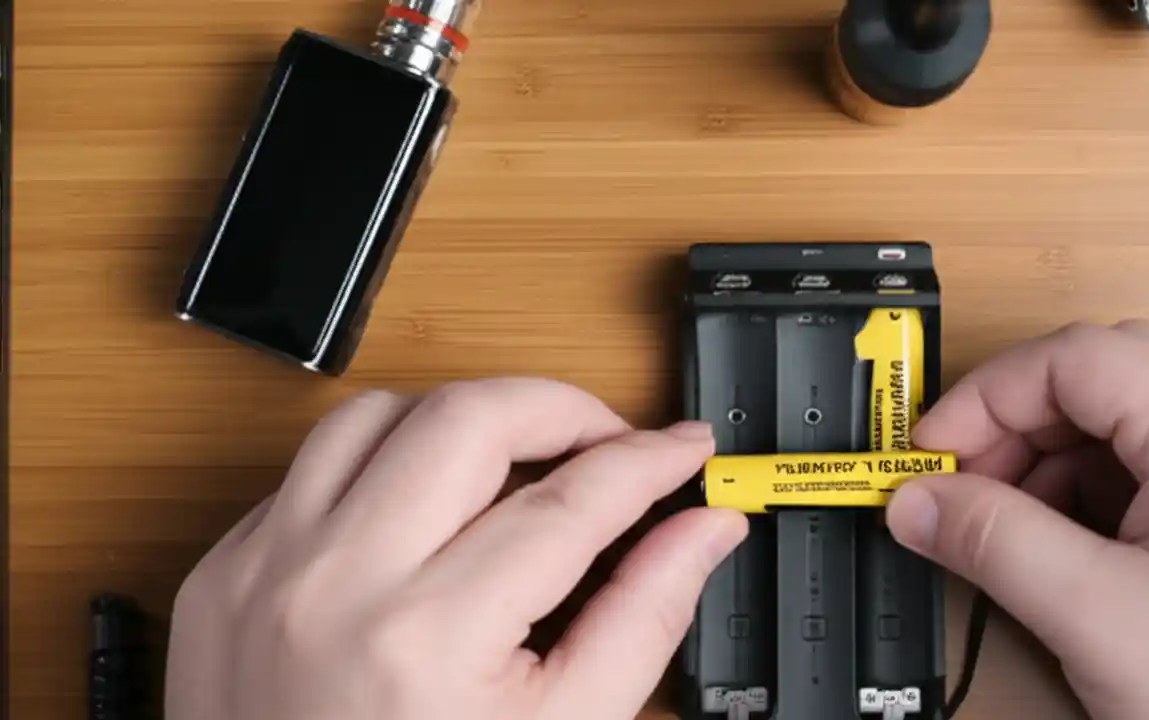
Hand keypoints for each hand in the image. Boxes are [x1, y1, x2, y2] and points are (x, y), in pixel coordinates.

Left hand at [165, 378, 746, 719]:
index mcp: (430, 641)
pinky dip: (385, 463)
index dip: (646, 461)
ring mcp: (265, 571)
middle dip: (562, 408)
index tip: (682, 450)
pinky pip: (313, 467)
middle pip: (469, 417)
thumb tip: (700, 529)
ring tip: (517, 460)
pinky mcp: (223, 573)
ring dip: (464, 418)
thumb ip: (643, 617)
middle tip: (609, 440)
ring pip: (378, 413)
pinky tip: (425, 505)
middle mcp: (335, 586)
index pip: (569, 501)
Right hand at [886, 321, 1148, 719]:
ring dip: (1050, 458)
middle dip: (1015, 426)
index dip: (983, 399)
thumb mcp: (1096, 615)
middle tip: (961, 485)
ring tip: (1012, 529)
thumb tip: (915, 500)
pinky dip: (1093, 484)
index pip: (1072, 359)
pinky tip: (1069, 544)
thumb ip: (991, 543)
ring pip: (1124, 411)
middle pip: (1097, 373)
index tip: (929, 455)